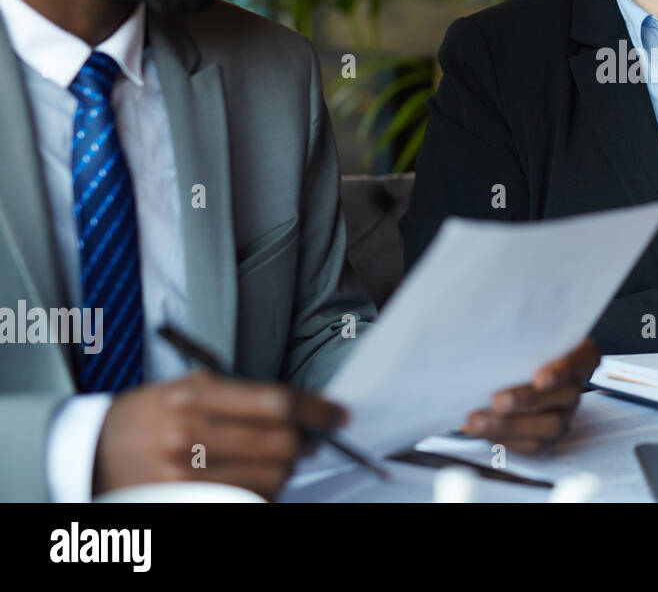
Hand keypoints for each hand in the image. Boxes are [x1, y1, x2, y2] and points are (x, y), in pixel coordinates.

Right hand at [93, 371, 347, 499]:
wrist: (89, 452)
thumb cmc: (149, 414)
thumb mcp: (186, 386)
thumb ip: (239, 394)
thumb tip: (299, 409)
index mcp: (194, 396)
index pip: (276, 403)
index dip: (316, 410)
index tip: (337, 414)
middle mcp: (189, 435)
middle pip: (279, 444)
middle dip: (307, 442)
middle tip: (313, 439)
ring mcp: (183, 476)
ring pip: (269, 479)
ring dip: (288, 470)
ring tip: (283, 459)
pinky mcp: (181, 503)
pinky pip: (246, 503)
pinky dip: (264, 493)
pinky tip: (260, 481)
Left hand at [461, 338, 600, 453]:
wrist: (522, 368)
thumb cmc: (526, 346)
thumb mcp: (530, 334)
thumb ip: (522, 336)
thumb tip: (488, 333)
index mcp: (580, 356)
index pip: (578, 361)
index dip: (561, 371)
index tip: (540, 378)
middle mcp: (576, 387)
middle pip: (562, 398)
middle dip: (526, 401)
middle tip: (496, 401)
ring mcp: (566, 415)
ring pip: (548, 427)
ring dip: (509, 425)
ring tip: (477, 421)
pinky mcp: (549, 438)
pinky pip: (533, 446)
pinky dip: (505, 439)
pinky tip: (481, 432)